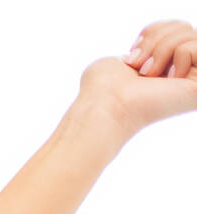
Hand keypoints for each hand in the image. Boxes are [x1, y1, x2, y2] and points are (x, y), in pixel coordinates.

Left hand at [76, 20, 196, 138]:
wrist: (105, 107)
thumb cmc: (105, 87)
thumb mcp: (129, 54)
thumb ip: (153, 43)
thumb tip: (167, 44)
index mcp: (167, 67)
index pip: (175, 27)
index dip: (153, 33)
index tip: (134, 57)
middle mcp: (185, 74)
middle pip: (184, 27)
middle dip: (156, 40)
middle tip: (141, 68)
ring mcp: (195, 80)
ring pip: (192, 34)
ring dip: (163, 49)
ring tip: (149, 75)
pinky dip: (181, 56)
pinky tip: (169, 80)